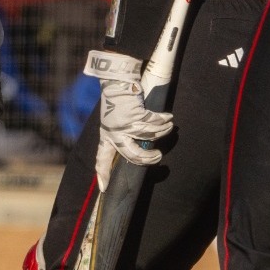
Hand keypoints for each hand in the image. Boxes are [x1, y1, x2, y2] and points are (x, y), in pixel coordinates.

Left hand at [83, 49, 171, 183]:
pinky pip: (155, 123)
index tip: (103, 188)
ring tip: (167, 126)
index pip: (102, 158)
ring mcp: (125, 124)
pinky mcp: (135, 115)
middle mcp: (114, 132)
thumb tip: (138, 148)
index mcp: (106, 135)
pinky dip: (164, 121)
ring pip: (149, 137)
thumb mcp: (114, 120)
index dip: (103, 173)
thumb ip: (122, 134)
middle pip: (132, 155)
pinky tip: (167, 118)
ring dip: (162, 131)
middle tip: (158, 157)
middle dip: (148, 159)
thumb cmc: (118, 101)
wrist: (117, 81)